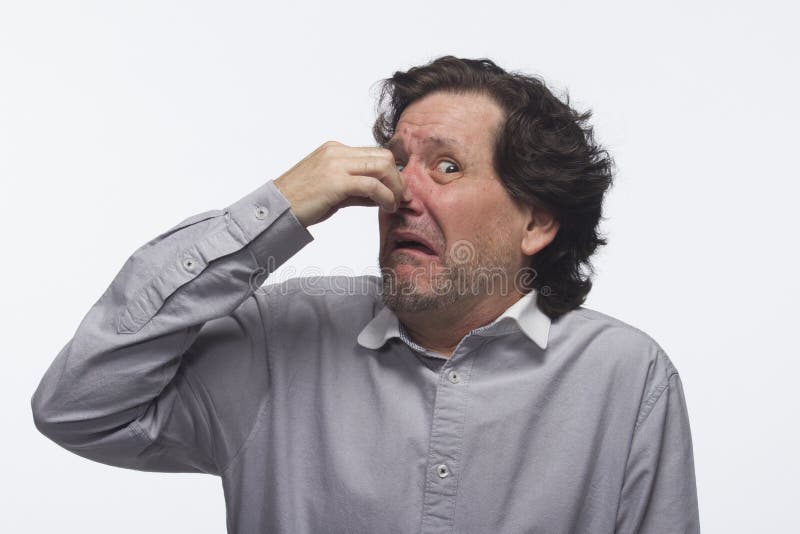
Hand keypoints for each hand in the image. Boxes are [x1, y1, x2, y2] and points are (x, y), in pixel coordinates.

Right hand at [272, 140, 409, 227]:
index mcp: (334, 149)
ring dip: (395, 187)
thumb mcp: (332, 190)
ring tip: (395, 204)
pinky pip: (372, 185)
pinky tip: (387, 207)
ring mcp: (336, 164)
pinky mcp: (335, 181)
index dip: (392, 172)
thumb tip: (381, 195)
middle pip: (384, 156)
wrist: (276, 210)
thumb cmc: (301, 202)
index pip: (374, 153)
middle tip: (402, 198)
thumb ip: (356, 189)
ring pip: (382, 166)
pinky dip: (386, 196)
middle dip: (398, 178)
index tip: (398, 190)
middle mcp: (336, 152)